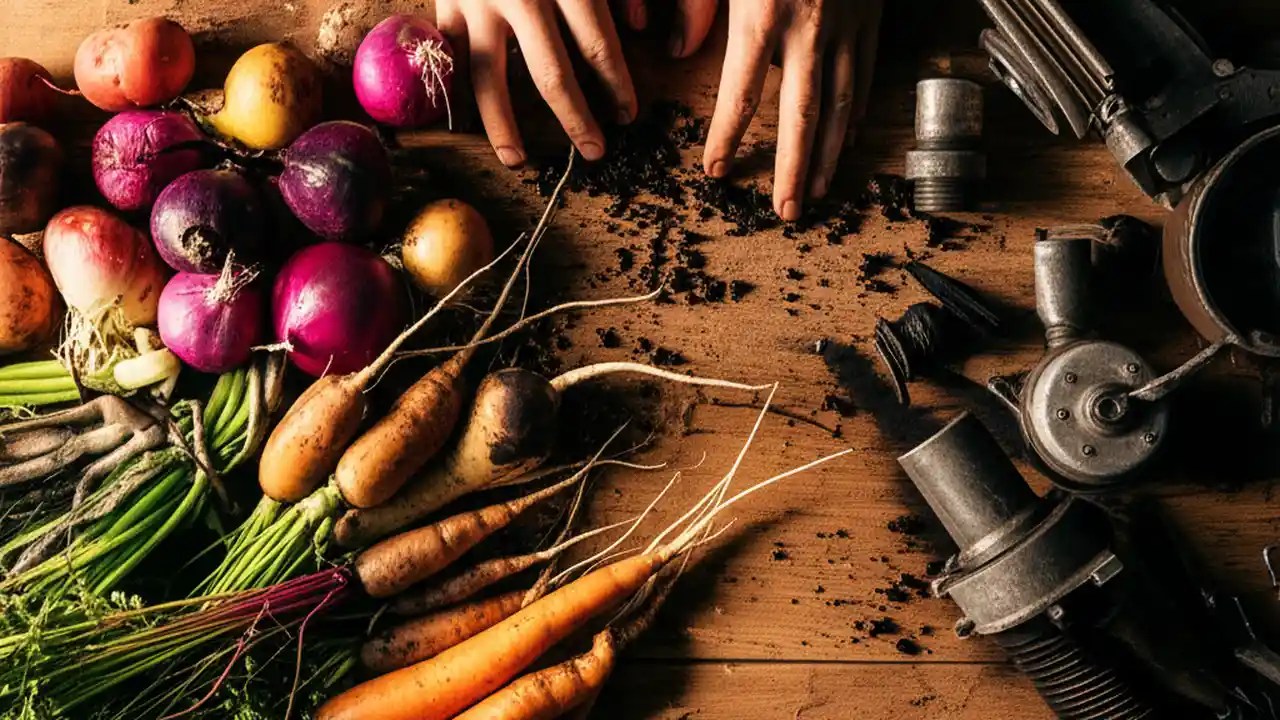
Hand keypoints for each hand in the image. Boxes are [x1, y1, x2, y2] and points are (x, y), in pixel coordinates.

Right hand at [437, 0, 638, 166]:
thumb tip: (644, 26)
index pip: (601, 50)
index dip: (618, 88)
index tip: (628, 115)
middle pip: (553, 77)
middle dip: (577, 121)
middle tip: (595, 152)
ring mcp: (477, 3)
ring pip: (491, 81)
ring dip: (506, 128)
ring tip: (520, 162)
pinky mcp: (444, 3)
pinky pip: (452, 60)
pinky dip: (459, 95)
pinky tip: (469, 124)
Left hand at [622, 0, 883, 220]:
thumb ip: (696, 0)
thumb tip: (678, 46)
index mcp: (765, 11)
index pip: (741, 92)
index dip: (726, 136)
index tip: (715, 171)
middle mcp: (811, 26)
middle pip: (801, 114)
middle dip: (792, 168)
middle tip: (785, 213)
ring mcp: (849, 24)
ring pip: (842, 103)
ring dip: (828, 155)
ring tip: (816, 192)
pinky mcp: (873, 16)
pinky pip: (866, 76)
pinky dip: (856, 114)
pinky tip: (846, 143)